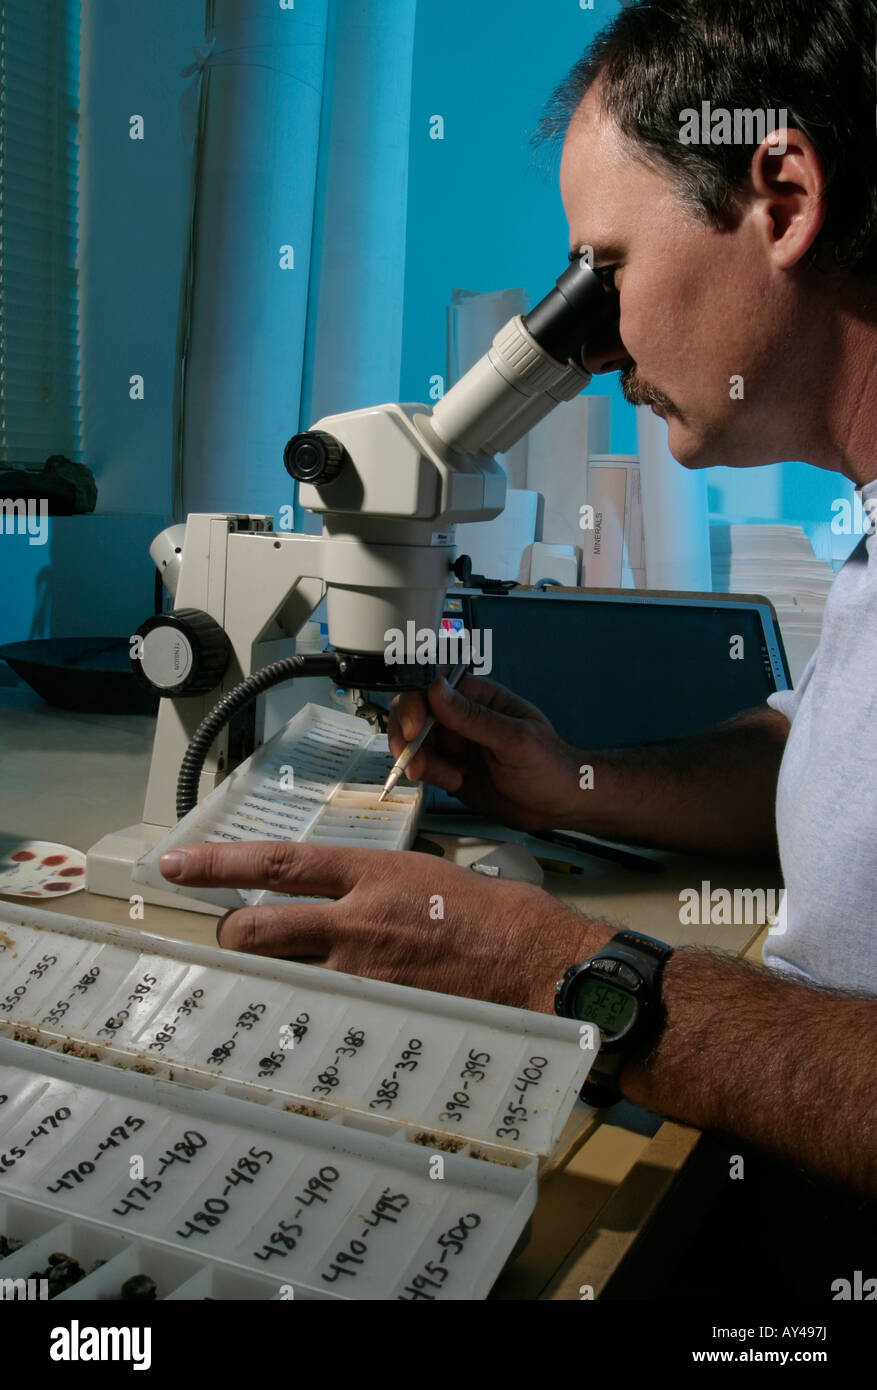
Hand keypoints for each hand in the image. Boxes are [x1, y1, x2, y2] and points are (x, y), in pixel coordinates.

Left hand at [159, 840, 610, 1011]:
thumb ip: (371, 885)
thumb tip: (337, 898)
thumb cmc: (492, 913)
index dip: (218, 862)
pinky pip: (315, 1012)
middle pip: (257, 926)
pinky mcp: (376, 1011)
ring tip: (268, 973)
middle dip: (231, 934)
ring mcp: (363, 970)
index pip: (279, 861)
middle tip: (231, 936)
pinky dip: (302, 1011)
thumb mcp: (425, 875)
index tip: (175, 861)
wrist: (536, 959)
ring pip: (276, 973)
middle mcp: (357, 918)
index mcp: (371, 871)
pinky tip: (308, 1017)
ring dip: (261, 973)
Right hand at [388, 673, 583, 831]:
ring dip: (420, 761)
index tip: (414, 728)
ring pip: (414, 742)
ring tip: (450, 778)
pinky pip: (422, 766)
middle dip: (409, 738)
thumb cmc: (550, 766)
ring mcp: (454, 742)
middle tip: (417, 764)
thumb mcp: (514, 740)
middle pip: (413, 713)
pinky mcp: (449, 767)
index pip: (432, 685)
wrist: (558, 806)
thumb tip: (436, 688)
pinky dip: (428, 776)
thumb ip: (473, 717)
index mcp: (478, 696)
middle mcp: (461, 715)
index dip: (415, 703)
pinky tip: (455, 783)